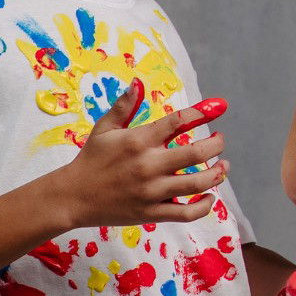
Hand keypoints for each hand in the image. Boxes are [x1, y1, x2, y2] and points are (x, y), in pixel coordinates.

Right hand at [52, 79, 229, 228]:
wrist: (71, 197)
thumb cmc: (91, 160)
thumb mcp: (104, 129)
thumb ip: (124, 106)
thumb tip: (138, 82)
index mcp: (138, 141)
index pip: (178, 121)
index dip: (202, 112)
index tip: (218, 107)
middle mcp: (148, 165)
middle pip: (196, 153)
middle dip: (216, 145)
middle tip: (220, 141)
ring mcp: (151, 191)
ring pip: (197, 183)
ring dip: (217, 175)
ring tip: (223, 167)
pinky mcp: (151, 213)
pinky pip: (186, 213)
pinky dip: (204, 206)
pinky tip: (210, 197)